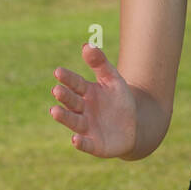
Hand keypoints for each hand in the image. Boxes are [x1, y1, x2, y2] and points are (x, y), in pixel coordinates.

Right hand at [50, 43, 138, 158]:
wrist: (135, 125)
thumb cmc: (119, 100)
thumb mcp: (113, 79)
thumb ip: (100, 63)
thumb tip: (87, 45)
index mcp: (86, 92)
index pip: (75, 84)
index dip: (68, 78)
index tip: (58, 71)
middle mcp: (83, 110)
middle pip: (72, 102)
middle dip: (64, 97)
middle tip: (57, 89)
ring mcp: (87, 127)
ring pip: (74, 121)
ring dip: (64, 117)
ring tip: (54, 111)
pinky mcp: (95, 145)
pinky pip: (86, 144)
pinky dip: (80, 142)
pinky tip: (75, 139)